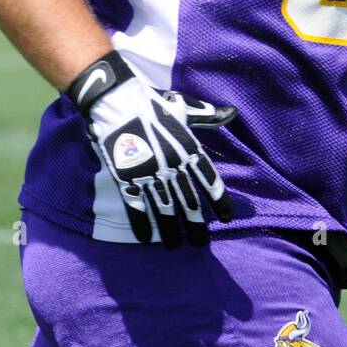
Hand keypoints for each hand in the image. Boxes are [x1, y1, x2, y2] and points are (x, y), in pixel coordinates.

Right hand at [66, 52, 236, 245]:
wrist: (115, 100)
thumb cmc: (151, 103)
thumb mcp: (184, 108)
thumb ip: (207, 116)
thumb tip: (231, 113)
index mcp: (188, 148)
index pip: (209, 180)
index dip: (220, 201)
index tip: (227, 218)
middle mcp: (172, 165)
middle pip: (189, 202)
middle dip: (196, 225)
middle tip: (201, 242)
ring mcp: (148, 174)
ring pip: (164, 210)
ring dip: (171, 231)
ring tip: (177, 246)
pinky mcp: (126, 177)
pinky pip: (136, 206)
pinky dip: (141, 224)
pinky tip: (147, 238)